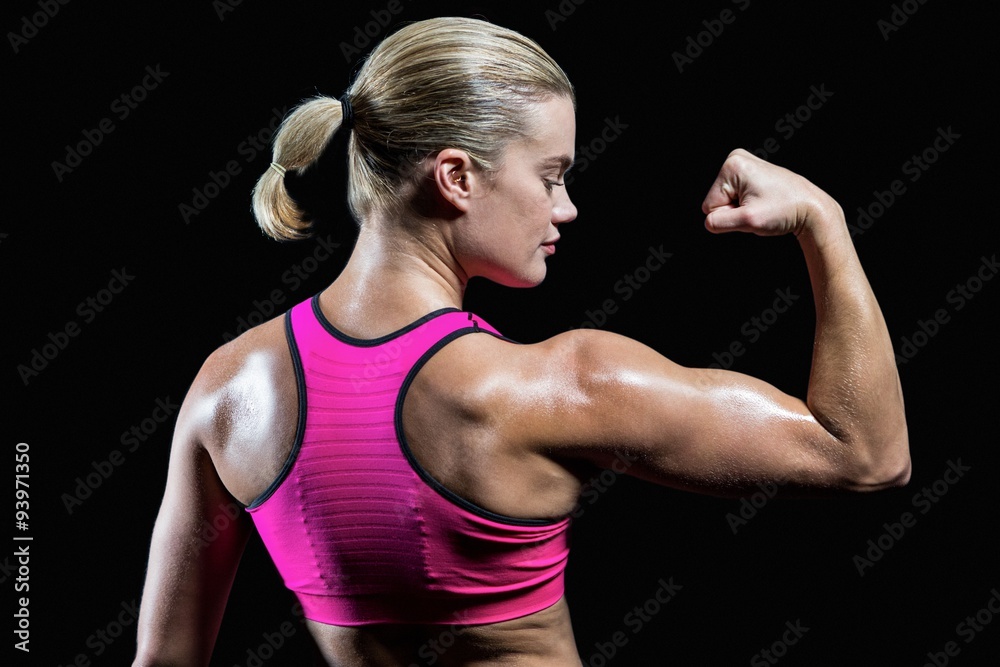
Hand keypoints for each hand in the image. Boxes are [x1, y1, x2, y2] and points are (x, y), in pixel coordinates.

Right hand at [701, 149, 835, 236]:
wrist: (811, 208)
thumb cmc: (785, 211)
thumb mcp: (748, 221)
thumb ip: (719, 222)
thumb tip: (708, 222)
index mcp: (732, 166)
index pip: (710, 205)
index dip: (730, 215)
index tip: (753, 210)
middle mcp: (736, 159)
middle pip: (717, 200)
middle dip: (736, 211)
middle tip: (760, 209)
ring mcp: (744, 164)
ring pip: (726, 200)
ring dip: (742, 209)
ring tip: (764, 205)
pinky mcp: (751, 172)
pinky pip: (736, 196)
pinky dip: (748, 204)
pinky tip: (765, 202)